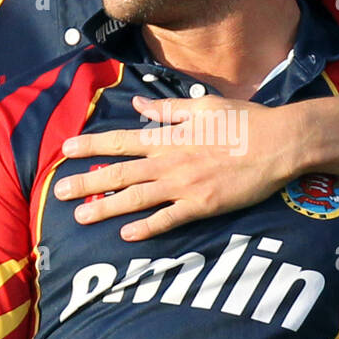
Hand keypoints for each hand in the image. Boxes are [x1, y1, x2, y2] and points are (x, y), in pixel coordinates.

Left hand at [54, 95, 300, 240]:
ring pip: (136, 198)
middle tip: (59, 192)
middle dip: (86, 182)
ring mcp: (185, 186)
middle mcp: (171, 162)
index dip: (91, 146)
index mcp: (170, 137)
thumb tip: (137, 103)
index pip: (120, 141)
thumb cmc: (245, 121)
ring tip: (80, 217)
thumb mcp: (203, 106)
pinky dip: (146, 227)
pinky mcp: (202, 206)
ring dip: (106, 208)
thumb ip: (167, 109)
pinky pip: (168, 219)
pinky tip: (126, 235)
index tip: (65, 150)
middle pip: (119, 173)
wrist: (279, 143)